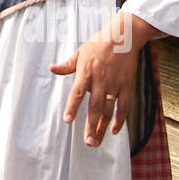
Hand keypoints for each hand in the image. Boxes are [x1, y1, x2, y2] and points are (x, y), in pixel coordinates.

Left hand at [49, 13, 158, 147]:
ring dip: (103, 128)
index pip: (77, 93)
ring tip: (96, 141)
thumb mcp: (80, 52)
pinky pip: (124, 106)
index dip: (72, 107)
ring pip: (109, 110)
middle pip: (95, 107)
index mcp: (87, 72)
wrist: (123, 37)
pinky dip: (120, 120)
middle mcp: (101, 80)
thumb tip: (51, 69)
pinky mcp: (127, 86)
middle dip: (90, 126)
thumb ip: (67, 65)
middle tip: (87, 142)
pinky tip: (114, 131)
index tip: (68, 121)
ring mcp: (115, 84)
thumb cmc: (99, 44)